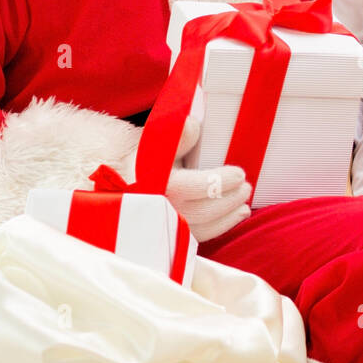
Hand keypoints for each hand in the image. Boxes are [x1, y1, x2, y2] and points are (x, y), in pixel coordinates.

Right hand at [114, 94, 251, 241]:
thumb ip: (177, 136)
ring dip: (229, 217)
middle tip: (245, 187)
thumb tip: (191, 122)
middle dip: (230, 199)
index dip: (223, 181)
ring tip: (243, 204)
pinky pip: (197, 239)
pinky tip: (234, 217)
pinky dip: (219, 228)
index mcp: (160, 184)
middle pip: (205, 210)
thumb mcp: (155, 146)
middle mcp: (161, 209)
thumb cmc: (141, 165)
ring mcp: (164, 228)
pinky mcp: (167, 240)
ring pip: (203, 229)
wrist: (116, 190)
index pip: (201, 187)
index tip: (239, 174)